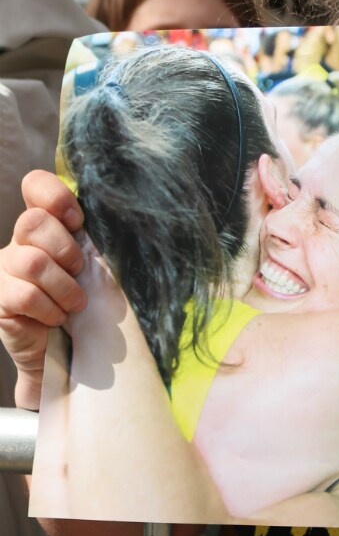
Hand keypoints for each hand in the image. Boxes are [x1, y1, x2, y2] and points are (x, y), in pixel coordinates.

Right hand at [0, 171, 86, 409]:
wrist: (61, 350)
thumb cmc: (83, 299)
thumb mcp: (92, 265)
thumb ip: (94, 240)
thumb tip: (129, 219)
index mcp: (43, 225)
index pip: (35, 185)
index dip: (55, 196)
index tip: (78, 220)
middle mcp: (17, 242)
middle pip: (33, 221)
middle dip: (65, 248)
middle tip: (78, 270)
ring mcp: (2, 270)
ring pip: (32, 262)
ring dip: (64, 285)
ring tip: (76, 303)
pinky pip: (23, 295)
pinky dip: (49, 308)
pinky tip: (57, 318)